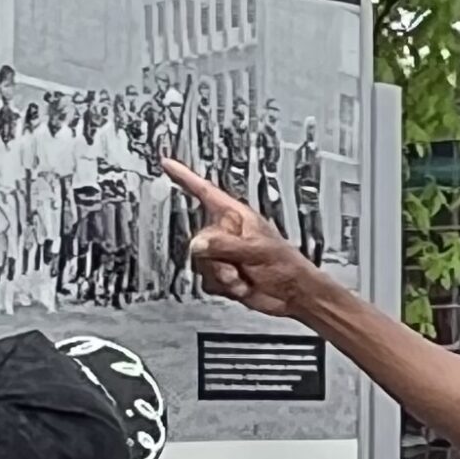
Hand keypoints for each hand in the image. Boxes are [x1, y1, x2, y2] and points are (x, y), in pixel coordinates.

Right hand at [171, 161, 319, 317]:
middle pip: (199, 239)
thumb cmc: (286, 265)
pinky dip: (223, 286)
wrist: (293, 294)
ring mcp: (223, 254)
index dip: (184, 177)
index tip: (167, 164)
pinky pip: (207, 280)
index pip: (205, 191)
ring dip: (222, 275)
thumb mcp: (256, 250)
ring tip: (243, 277)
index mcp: (236, 216)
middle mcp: (226, 233)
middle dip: (216, 258)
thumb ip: (225, 245)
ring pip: (201, 263)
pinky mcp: (222, 275)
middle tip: (236, 266)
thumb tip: (197, 244)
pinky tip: (240, 285)